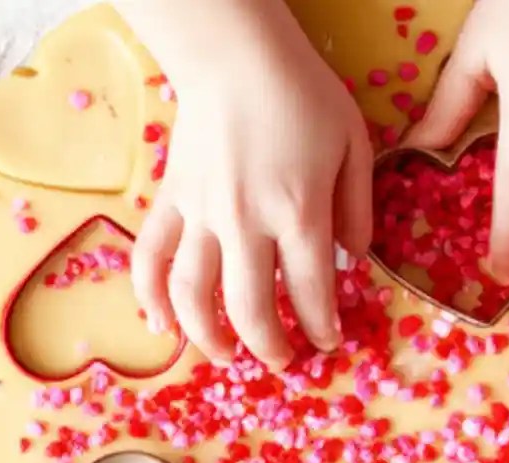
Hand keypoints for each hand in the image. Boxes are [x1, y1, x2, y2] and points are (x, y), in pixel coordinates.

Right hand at [130, 0, 371, 368]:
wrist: (237, 56)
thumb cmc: (304, 97)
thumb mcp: (355, 146)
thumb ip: (358, 210)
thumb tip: (353, 262)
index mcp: (299, 211)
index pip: (311, 291)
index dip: (323, 327)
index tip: (329, 341)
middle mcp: (246, 222)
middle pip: (251, 308)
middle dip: (270, 346)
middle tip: (284, 360)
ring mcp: (200, 214)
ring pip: (194, 293)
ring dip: (207, 336)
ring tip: (225, 356)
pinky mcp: (170, 201)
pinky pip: (150, 257)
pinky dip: (149, 295)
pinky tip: (161, 325)